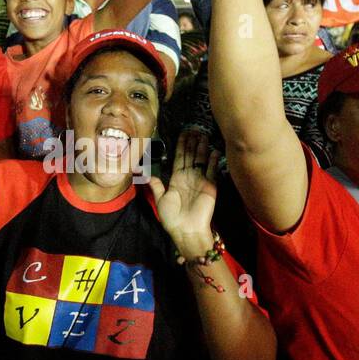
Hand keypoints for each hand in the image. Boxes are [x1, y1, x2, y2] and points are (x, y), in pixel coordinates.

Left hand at [149, 131, 219, 250]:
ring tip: (203, 135)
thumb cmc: (172, 218)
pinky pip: (211, 171)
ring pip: (201, 160)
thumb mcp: (160, 200)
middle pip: (191, 156)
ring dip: (202, 148)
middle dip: (192, 142)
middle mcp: (189, 177)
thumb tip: (145, 175)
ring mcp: (200, 181)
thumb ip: (156, 186)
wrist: (186, 230)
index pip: (179, 158)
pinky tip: (213, 150)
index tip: (184, 134)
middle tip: (195, 129)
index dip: (182, 146)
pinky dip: (212, 161)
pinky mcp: (210, 186)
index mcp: (177, 179)